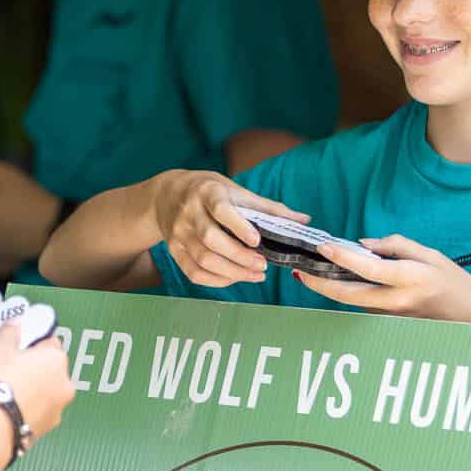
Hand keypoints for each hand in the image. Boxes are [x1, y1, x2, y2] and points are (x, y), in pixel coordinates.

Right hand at [0, 321, 75, 448]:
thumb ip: (10, 331)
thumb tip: (16, 325)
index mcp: (57, 359)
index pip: (49, 342)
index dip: (29, 343)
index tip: (16, 347)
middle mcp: (64, 385)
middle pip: (45, 369)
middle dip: (25, 368)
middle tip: (2, 368)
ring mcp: (56, 409)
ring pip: (40, 392)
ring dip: (24, 388)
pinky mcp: (44, 429)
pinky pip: (33, 411)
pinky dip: (21, 408)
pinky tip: (1, 405)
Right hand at [151, 170, 310, 287]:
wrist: (167, 195)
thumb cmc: (210, 191)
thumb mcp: (235, 190)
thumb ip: (268, 207)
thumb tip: (303, 220)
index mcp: (207, 192)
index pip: (220, 209)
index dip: (238, 226)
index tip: (257, 241)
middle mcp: (189, 213)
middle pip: (211, 240)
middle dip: (240, 257)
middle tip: (263, 265)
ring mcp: (179, 233)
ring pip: (203, 260)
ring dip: (232, 272)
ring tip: (255, 275)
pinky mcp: (174, 250)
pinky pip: (194, 272)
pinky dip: (216, 280)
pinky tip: (235, 278)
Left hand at [294, 235, 470, 326]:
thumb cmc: (456, 284)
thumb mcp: (432, 255)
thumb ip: (397, 246)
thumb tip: (363, 245)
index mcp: (410, 279)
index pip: (369, 269)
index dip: (343, 259)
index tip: (324, 247)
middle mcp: (397, 300)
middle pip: (349, 295)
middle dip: (319, 284)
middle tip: (299, 271)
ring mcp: (392, 315)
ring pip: (352, 302)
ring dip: (329, 289)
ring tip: (309, 272)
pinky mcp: (389, 322)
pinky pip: (362, 306)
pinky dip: (346, 293)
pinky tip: (335, 281)